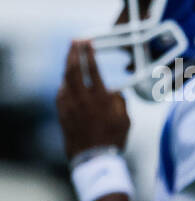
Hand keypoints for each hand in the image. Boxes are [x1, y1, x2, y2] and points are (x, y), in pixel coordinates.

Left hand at [55, 40, 129, 160]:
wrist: (93, 158)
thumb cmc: (113, 139)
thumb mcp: (126, 120)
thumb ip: (120, 102)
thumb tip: (114, 91)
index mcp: (100, 98)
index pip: (93, 69)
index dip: (90, 54)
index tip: (88, 43)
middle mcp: (82, 98)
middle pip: (74, 69)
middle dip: (74, 53)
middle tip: (75, 42)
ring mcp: (70, 105)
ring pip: (65, 79)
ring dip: (67, 65)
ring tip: (70, 56)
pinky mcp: (62, 113)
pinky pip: (61, 93)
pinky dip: (64, 83)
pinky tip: (67, 81)